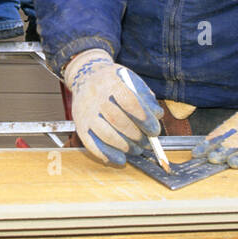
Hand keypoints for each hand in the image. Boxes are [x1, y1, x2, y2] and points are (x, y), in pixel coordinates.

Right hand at [63, 49, 162, 165]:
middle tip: (147, 143)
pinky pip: (92, 144)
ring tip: (136, 149)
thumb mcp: (131, 80)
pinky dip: (107, 155)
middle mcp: (96, 97)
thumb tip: (157, 115)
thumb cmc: (114, 82)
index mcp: (112, 82)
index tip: (155, 131)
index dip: (144, 119)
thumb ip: (145, 96)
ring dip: (125, 146)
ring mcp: (86, 112)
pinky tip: (120, 159)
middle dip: (136, 136)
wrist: (86, 78)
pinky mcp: (80, 126)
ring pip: (106, 134)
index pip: (129, 101)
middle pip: (117, 120)